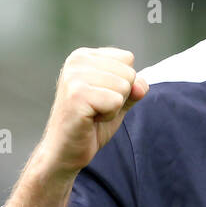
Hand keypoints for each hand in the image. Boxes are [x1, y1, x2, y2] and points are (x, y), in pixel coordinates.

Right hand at [36, 47, 147, 178]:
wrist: (66, 151)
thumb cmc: (91, 124)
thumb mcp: (119, 100)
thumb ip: (134, 88)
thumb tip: (140, 86)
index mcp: (84, 55)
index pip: (127, 59)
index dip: (122, 84)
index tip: (100, 97)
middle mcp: (77, 60)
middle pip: (128, 73)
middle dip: (119, 97)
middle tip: (96, 108)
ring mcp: (74, 76)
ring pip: (124, 87)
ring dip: (113, 108)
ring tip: (93, 113)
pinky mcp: (77, 95)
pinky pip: (115, 102)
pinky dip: (108, 116)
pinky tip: (90, 119)